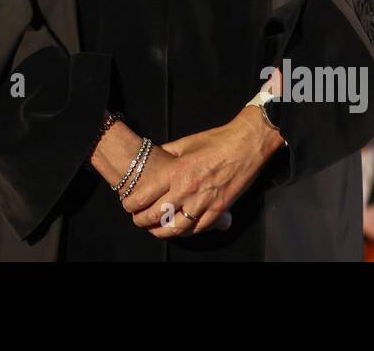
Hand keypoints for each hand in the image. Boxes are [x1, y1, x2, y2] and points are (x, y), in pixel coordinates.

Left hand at [122, 106, 282, 237]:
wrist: (246, 145)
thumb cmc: (216, 141)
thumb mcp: (185, 143)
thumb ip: (167, 155)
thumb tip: (155, 159)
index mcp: (176, 171)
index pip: (145, 195)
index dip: (132, 204)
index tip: (128, 205)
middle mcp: (187, 189)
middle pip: (157, 215)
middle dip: (142, 221)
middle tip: (138, 220)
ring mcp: (203, 201)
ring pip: (176, 227)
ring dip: (162, 232)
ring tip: (155, 230)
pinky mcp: (218, 209)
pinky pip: (198, 228)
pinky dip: (186, 232)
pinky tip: (179, 230)